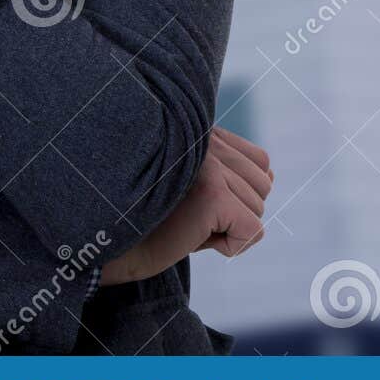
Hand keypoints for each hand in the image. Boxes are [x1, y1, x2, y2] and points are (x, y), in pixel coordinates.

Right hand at [99, 126, 273, 285]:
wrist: (110, 242)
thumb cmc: (148, 217)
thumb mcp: (188, 185)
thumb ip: (225, 173)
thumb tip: (269, 177)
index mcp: (200, 133)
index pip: (259, 161)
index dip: (242, 191)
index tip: (202, 201)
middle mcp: (205, 142)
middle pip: (263, 187)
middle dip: (235, 213)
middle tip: (191, 217)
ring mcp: (209, 166)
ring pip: (258, 211)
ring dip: (228, 230)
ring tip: (187, 225)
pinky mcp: (212, 194)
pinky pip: (253, 231)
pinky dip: (230, 246)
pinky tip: (194, 239)